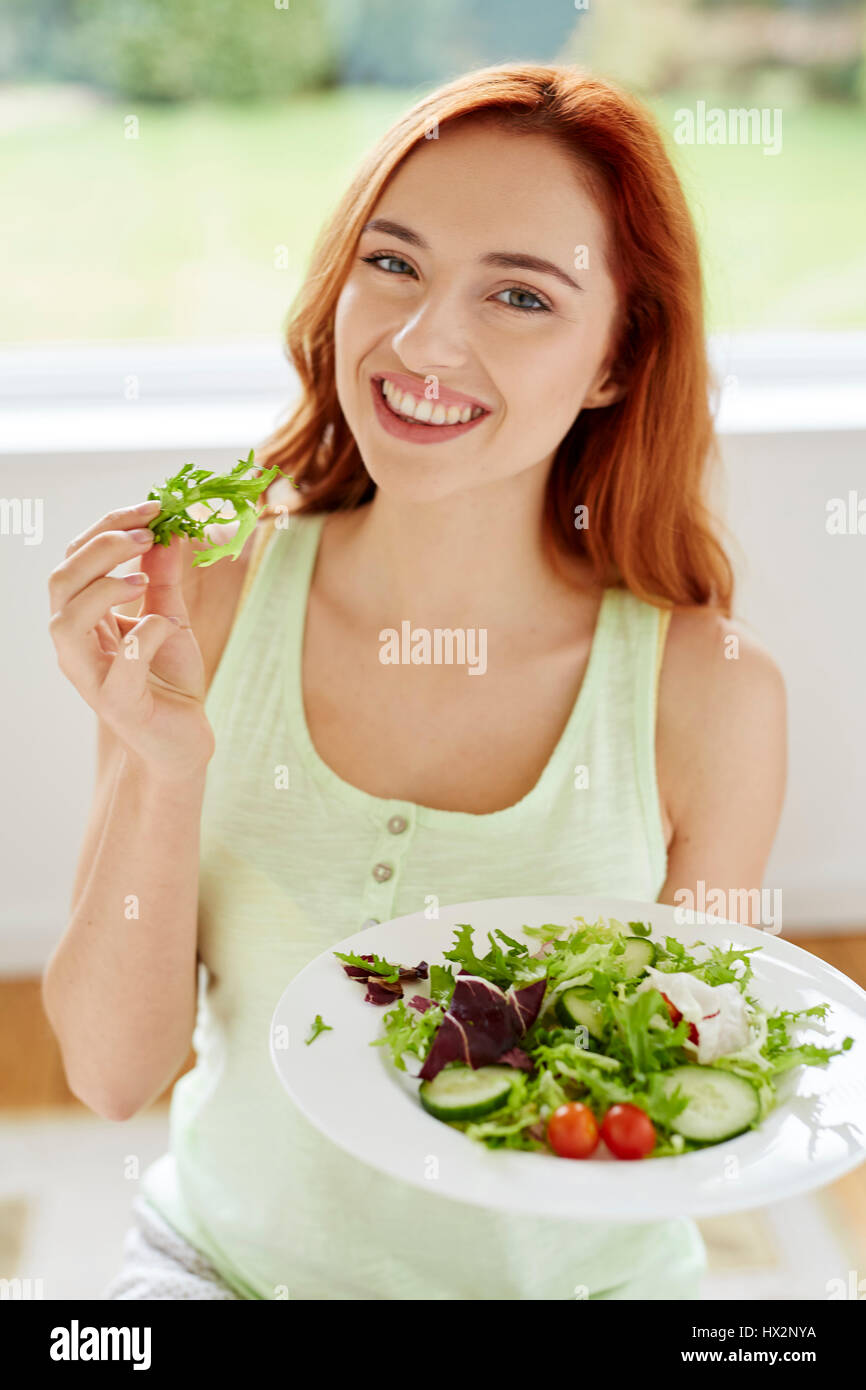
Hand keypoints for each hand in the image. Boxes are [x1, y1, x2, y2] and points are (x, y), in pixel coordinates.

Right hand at [48, 499, 214, 778]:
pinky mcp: (119, 704)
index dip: (107, 526)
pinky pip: (121, 665)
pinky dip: (144, 635)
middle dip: (101, 547)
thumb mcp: (170, 618)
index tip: (153, 507)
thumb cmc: (168, 682)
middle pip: (60, 581)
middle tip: (148, 534)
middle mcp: (75, 646)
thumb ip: (164, 578)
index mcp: (83, 620)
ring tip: (144, 579)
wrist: (182, 744)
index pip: (74, 559)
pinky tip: (168, 625)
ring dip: (105, 588)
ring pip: (65, 621)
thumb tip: (167, 531)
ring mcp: (91, 677)